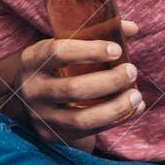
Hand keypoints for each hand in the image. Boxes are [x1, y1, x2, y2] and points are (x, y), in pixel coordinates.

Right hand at [17, 19, 142, 147]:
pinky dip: (116, 120)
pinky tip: (134, 108)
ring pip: (82, 118)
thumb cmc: (54, 65)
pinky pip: (89, 132)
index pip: (58, 53)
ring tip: (136, 95)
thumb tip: (131, 28)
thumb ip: (94, 34)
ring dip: (115, 107)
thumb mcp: (63, 45)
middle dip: (109, 81)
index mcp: (33, 60)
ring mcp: (42, 116)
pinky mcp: (54, 135)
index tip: (116, 50)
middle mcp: (32, 89)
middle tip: (132, 70)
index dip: (89, 51)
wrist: (28, 97)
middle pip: (73, 89)